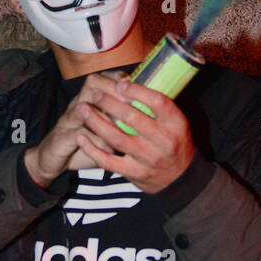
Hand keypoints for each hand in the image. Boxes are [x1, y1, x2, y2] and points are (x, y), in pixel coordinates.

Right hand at [24, 73, 125, 186]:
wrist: (52, 157)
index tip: (132, 82)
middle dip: (112, 89)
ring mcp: (69, 120)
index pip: (101, 78)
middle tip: (130, 101)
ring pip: (83, 107)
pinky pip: (77, 135)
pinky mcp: (62, 138)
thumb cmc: (83, 140)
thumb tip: (145, 113)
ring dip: (103, 114)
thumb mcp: (100, 126)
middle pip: (91, 85)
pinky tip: (110, 148)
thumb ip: (118, 118)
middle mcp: (77, 104)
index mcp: (87, 99)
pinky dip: (94, 141)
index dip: (115, 77)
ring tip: (120, 123)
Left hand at [74, 78, 194, 193]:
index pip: (158, 102)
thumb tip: (129, 81)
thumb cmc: (173, 141)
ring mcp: (149, 159)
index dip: (137, 91)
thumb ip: (157, 105)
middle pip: (133, 119)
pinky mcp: (135, 173)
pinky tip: (81, 136)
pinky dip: (92, 149)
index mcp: (176, 123)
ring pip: (117, 138)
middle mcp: (164, 141)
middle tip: (95, 94)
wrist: (180, 179)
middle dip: (110, 103)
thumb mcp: (175, 122)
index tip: (120, 84)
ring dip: (96, 122)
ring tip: (82, 109)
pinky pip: (109, 161)